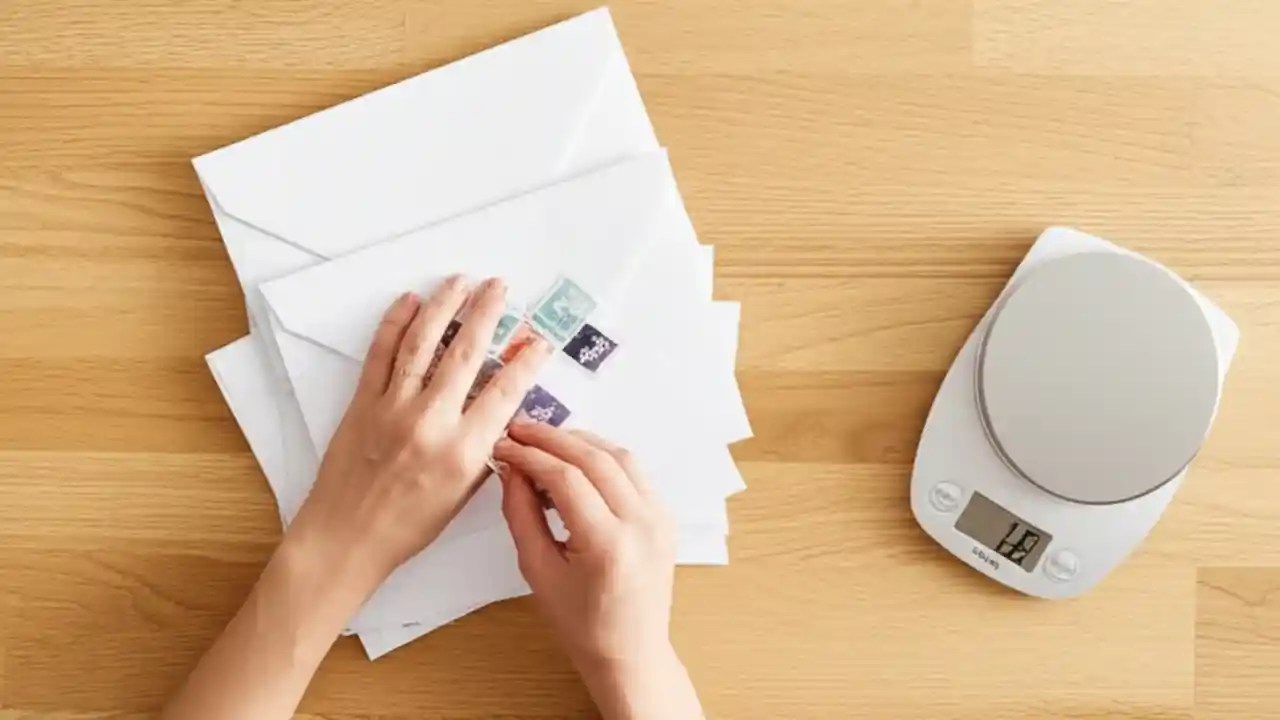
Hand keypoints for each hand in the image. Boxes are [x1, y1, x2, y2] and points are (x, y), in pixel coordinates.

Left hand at [286, 276, 551, 597]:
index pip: (505, 392)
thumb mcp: (463, 495)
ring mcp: (393, 408)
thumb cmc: (407, 526)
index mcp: (463, 451)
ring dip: (445, 306)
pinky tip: (409, 301)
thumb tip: (505, 412)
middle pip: (466, 353)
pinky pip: (382, 354)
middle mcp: (430, 422)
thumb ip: (486, 450)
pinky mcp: (363, 403)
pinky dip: (395, 323)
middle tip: (500, 287)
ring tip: (460, 281)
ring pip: (423, 343)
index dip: (527, 362)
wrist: (346, 537)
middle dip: (487, 313)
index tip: (539, 341)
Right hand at [495, 423, 703, 719]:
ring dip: (580, 442)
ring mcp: (660, 518)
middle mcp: (642, 524)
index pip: (566, 478)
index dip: (530, 456)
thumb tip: (512, 468)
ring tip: (544, 441)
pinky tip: (576, 460)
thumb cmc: (581, 624)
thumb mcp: (537, 571)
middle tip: (520, 430)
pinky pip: (634, 471)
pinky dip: (603, 457)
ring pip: (619, 456)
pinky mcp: (665, 516)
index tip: (504, 446)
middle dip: (553, 438)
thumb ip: (522, 515)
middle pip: (595, 458)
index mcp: (609, 545)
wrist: (630, 651)